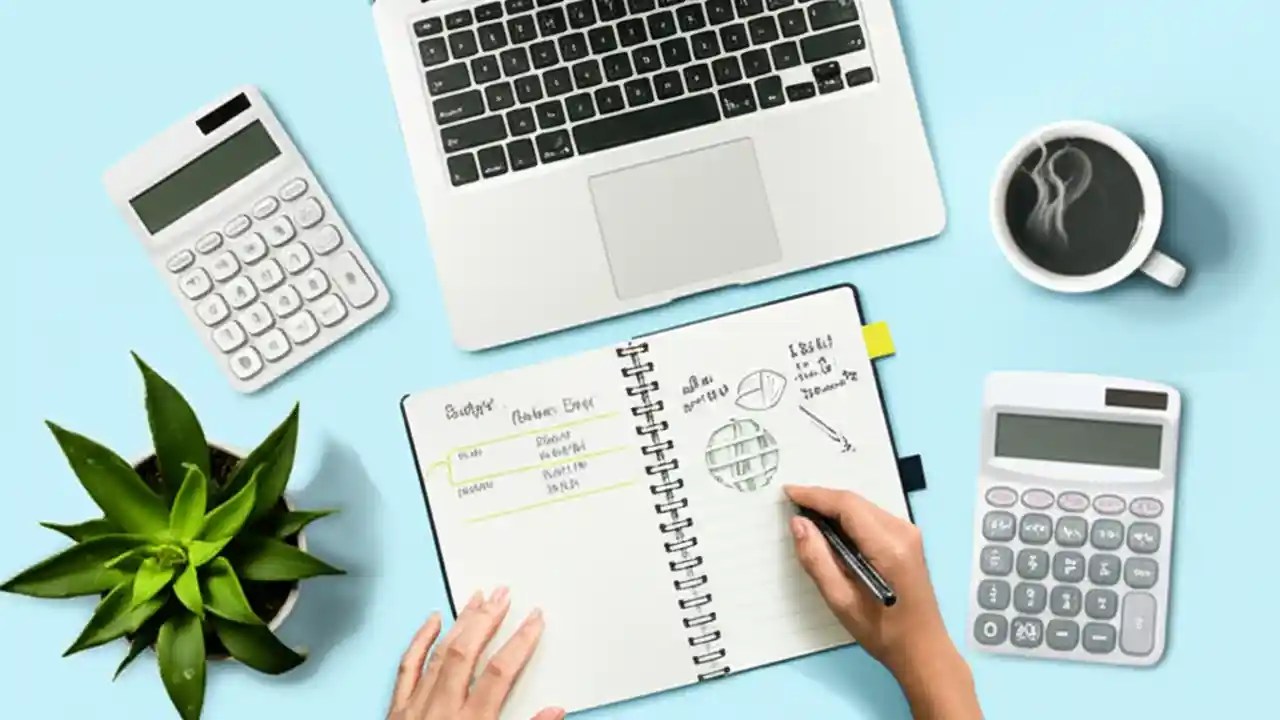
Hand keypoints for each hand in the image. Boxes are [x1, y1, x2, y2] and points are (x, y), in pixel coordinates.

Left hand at [388, 588, 563, 719]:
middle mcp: (442, 710)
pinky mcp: (396, 711)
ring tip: (478, 597)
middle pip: (467, 653)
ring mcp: (416, 708)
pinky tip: (431, 620)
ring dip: (461, 622)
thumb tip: (555, 712)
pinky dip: (420, 641)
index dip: (521, 641)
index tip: (535, 619)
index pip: (501, 673)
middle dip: (488, 620)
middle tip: (505, 594)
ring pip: (439, 654)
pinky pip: (407, 667)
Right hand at [785, 486, 980, 719]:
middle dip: (822, 500)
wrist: (923, 649)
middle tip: (792, 506)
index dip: (815, 495)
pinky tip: (832, 531)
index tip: (788, 492)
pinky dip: (848, 519)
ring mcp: (909, 534)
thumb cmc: (882, 632)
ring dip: (834, 509)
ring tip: (807, 518)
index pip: (847, 505)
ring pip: (863, 508)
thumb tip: (798, 523)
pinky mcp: (908, 540)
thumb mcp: (841, 600)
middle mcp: (903, 531)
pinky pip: (871, 518)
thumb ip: (817, 559)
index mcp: (888, 546)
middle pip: (855, 502)